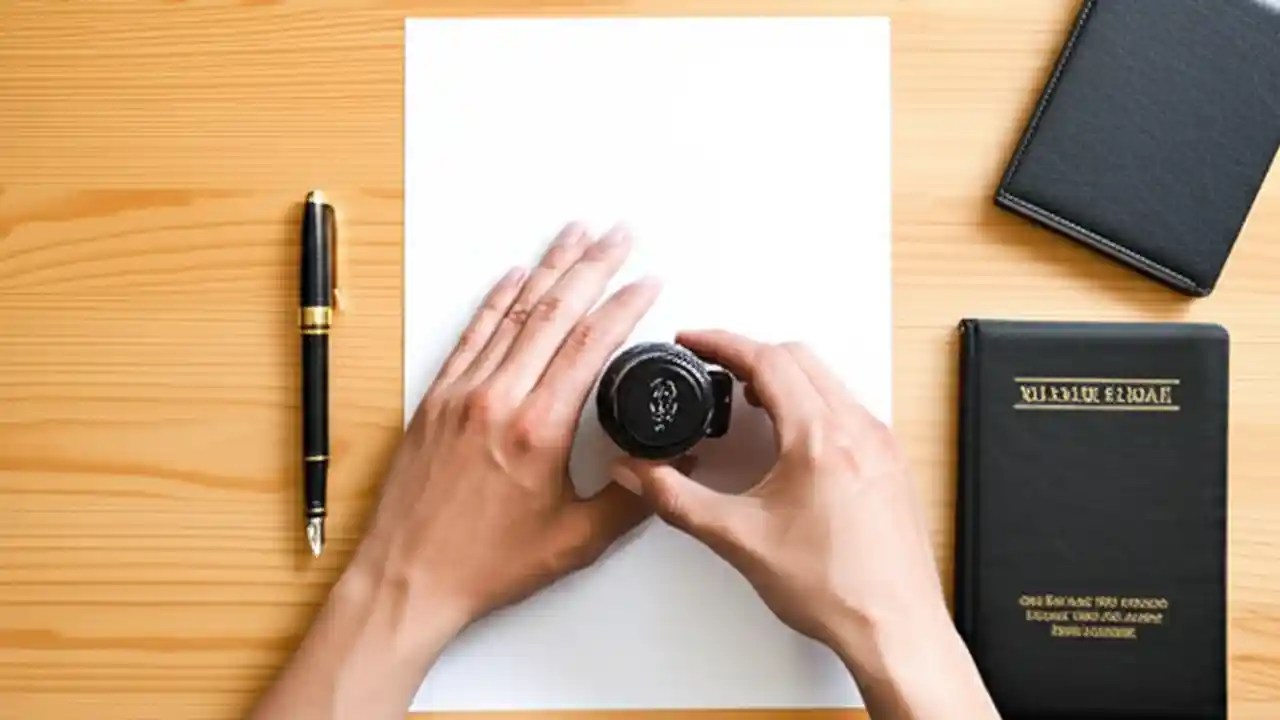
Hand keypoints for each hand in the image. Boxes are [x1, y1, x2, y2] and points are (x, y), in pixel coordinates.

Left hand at [358, 222, 659, 629]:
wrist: (407, 578)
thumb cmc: (484, 565)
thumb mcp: (575, 541)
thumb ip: (630, 501)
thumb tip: (668, 470)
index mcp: (536, 430)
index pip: (591, 345)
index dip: (625, 305)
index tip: (649, 281)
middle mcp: (497, 399)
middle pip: (555, 312)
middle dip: (594, 265)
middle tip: (621, 233)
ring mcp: (462, 393)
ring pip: (514, 312)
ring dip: (549, 267)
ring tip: (576, 233)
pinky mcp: (437, 398)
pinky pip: (473, 333)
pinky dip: (497, 299)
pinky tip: (514, 274)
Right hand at [610, 330, 999, 719]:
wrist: (894, 629)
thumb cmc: (836, 590)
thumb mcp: (738, 540)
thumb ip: (676, 500)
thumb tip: (638, 475)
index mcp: (820, 438)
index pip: (767, 359)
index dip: (721, 342)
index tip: (693, 340)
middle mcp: (858, 430)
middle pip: (799, 357)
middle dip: (749, 353)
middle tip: (712, 366)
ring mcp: (880, 444)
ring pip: (828, 379)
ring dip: (784, 376)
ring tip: (746, 398)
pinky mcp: (889, 463)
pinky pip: (848, 407)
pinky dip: (812, 401)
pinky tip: (789, 434)